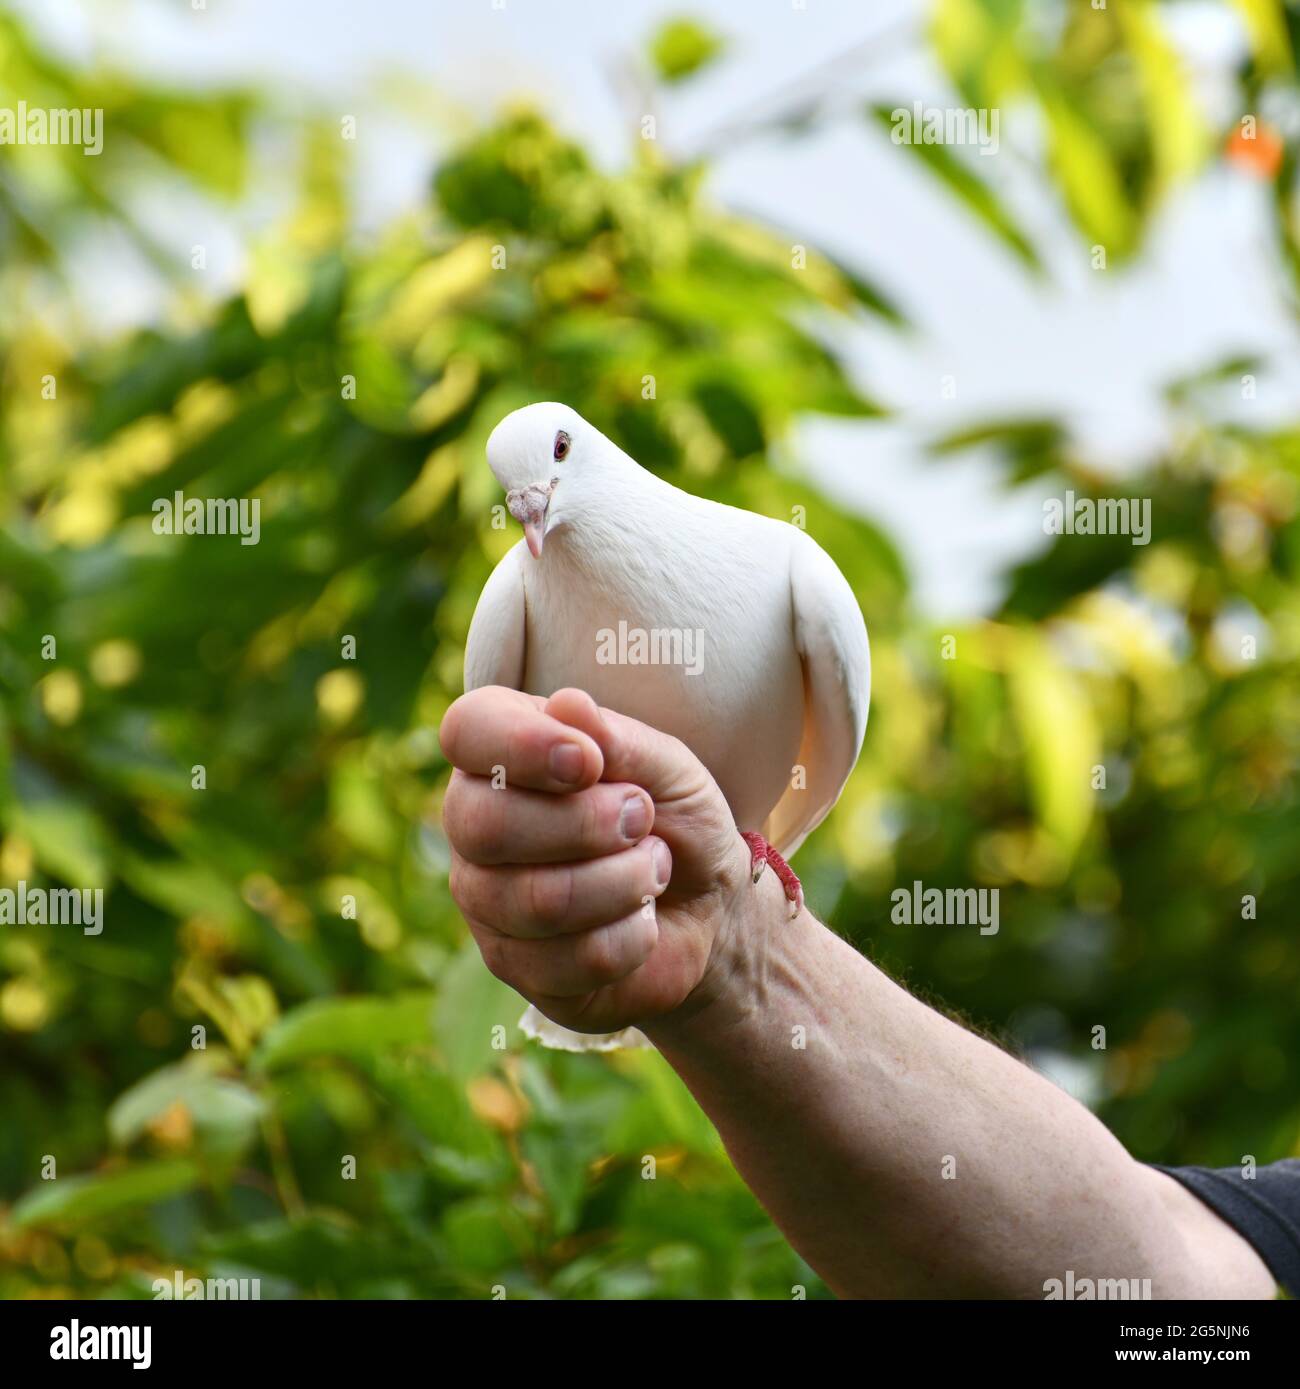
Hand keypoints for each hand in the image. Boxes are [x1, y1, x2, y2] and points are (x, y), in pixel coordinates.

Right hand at [438, 685, 754, 1034]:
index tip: (588, 762)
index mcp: (503, 752)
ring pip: (536, 901)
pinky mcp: (513, 967)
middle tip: (643, 818)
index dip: (523, 746)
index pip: (466, 732)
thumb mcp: (670, 768)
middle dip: (589, 825)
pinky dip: (631, 937)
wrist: (707, 906)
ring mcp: (485, 901)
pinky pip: (568, 961)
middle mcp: (474, 824)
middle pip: (486, 826)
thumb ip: (620, 739)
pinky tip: (640, 921)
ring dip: (624, 882)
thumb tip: (568, 704)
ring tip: (652, 868)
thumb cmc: (675, 819)